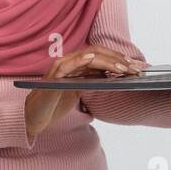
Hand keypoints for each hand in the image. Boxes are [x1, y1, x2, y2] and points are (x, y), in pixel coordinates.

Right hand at [24, 46, 147, 140]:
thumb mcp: (79, 90)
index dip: (118, 57)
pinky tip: (92, 59)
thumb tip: (116, 75)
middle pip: (96, 52)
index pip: (100, 54)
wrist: (34, 117)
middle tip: (136, 68)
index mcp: (74, 64)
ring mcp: (59, 69)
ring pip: (87, 57)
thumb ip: (92, 80)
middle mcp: (67, 62)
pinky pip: (67, 66)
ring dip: (107, 61)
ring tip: (124, 69)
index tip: (136, 65)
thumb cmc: (55, 103)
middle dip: (118, 59)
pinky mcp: (53, 79)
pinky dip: (79, 60)